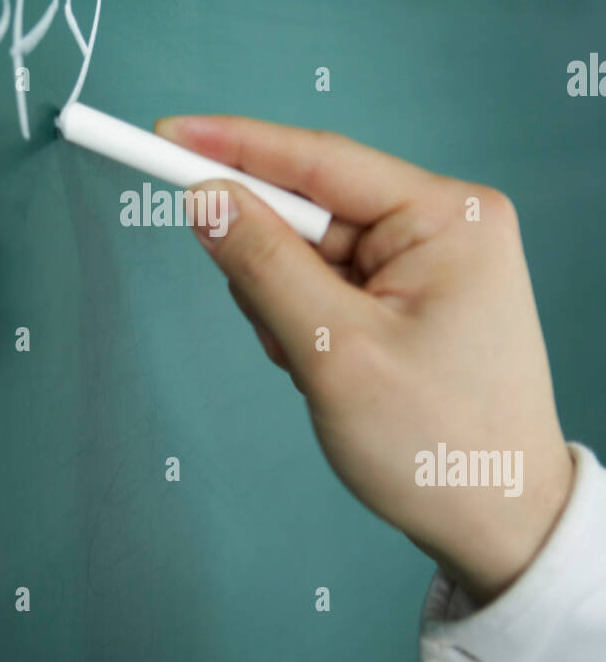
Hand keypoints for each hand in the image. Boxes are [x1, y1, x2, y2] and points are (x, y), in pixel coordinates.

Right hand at [155, 115, 573, 604]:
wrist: (500, 526)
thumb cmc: (437, 446)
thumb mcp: (334, 351)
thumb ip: (262, 264)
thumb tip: (206, 196)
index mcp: (447, 217)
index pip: (319, 159)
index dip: (233, 146)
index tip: (162, 135)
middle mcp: (445, 224)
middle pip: (313, 210)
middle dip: (272, 266)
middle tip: (276, 332)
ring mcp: (433, 261)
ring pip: (312, 253)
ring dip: (286, 305)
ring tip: (316, 369)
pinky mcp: (416, 295)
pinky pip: (330, 284)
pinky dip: (307, 323)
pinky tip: (327, 369)